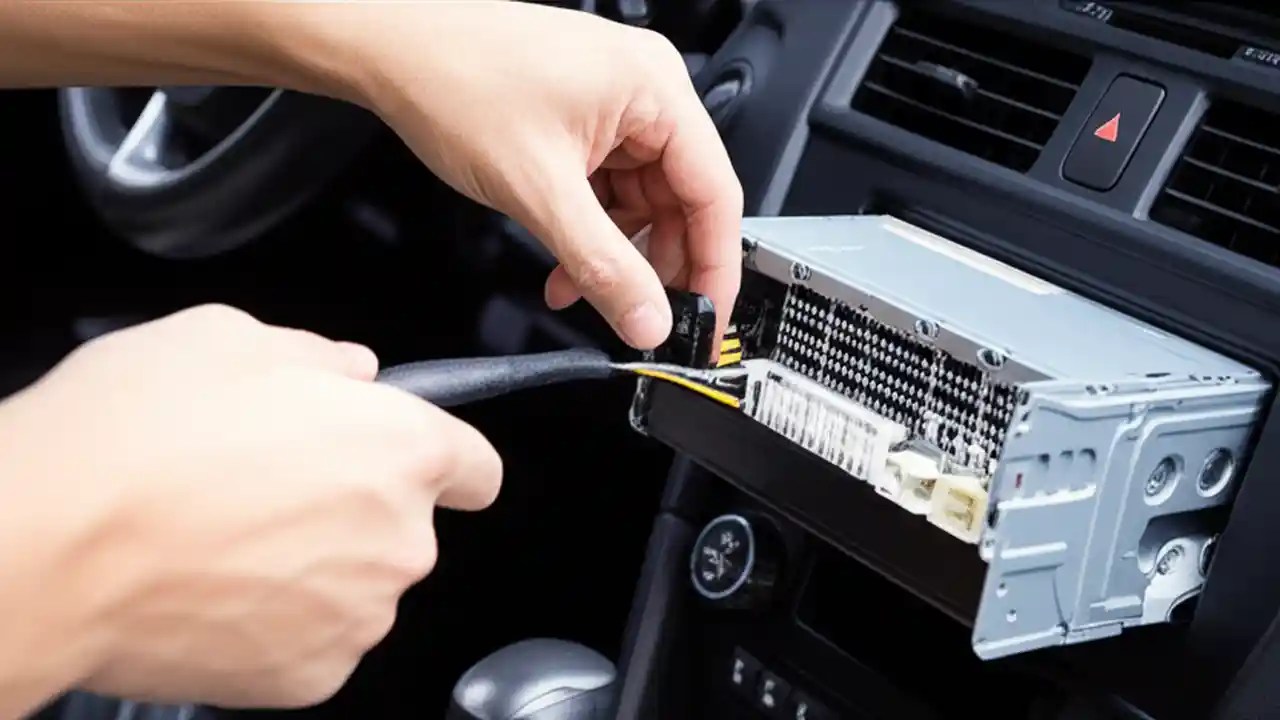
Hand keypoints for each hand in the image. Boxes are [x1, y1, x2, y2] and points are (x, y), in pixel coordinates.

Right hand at [0, 305, 500, 710]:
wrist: (50, 548)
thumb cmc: (133, 438)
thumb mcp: (229, 340)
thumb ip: (318, 358)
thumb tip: (350, 372)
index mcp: (401, 448)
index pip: (476, 467)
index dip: (445, 461)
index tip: (419, 467)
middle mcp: (400, 538)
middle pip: (406, 526)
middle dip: (355, 507)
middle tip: (269, 487)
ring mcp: (359, 615)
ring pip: (359, 584)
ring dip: (317, 566)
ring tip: (227, 536)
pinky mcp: (313, 675)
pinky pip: (317, 638)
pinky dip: (281, 621)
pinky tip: (218, 587)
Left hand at [319, 2, 743, 348]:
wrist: (388, 46)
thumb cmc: (454, 77)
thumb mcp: (540, 190)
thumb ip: (603, 265)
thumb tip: (647, 318)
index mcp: (655, 89)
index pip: (714, 193)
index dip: (715, 266)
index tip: (705, 319)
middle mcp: (644, 91)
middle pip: (680, 201)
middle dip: (655, 265)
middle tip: (641, 318)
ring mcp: (612, 105)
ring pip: (640, 203)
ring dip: (614, 254)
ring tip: (581, 289)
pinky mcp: (581, 120)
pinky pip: (606, 189)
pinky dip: (590, 231)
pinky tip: (565, 263)